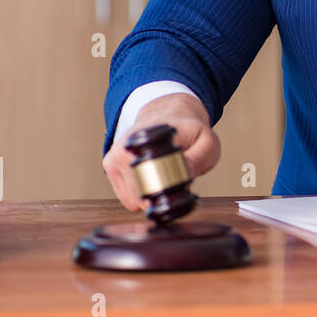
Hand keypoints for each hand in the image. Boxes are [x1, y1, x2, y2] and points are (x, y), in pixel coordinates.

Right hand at [101, 93, 219, 211]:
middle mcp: (128, 145)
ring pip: (135, 201)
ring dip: (154, 196)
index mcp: (153, 137)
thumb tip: (182, 176)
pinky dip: (143, 195)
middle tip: (178, 176)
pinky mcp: (109, 166)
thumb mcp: (207, 143)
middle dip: (165, 194)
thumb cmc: (190, 133)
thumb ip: (198, 159)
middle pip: (145, 196)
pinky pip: (129, 200)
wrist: (168, 114)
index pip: (157, 178)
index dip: (173, 189)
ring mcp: (116, 156)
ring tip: (164, 172)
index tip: (185, 184)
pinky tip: (152, 175)